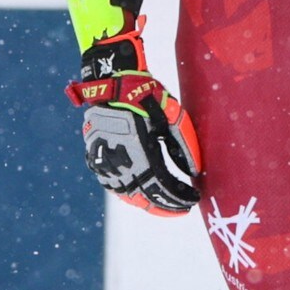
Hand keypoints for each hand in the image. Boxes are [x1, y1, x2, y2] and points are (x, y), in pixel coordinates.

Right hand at [66, 24, 201, 214]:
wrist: (112, 82)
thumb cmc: (146, 96)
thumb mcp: (172, 117)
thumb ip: (185, 146)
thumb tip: (194, 173)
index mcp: (140, 150)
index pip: (161, 187)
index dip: (178, 198)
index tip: (193, 200)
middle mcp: (119, 160)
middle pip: (144, 197)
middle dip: (165, 206)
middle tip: (181, 207)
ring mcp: (103, 161)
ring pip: (126, 194)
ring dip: (146, 201)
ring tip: (164, 202)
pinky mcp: (94, 157)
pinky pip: (111, 184)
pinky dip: (128, 192)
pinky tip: (141, 191)